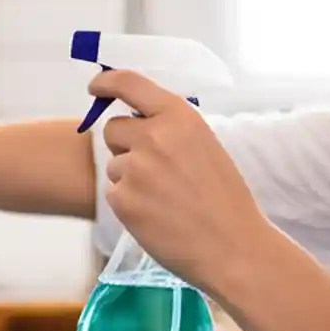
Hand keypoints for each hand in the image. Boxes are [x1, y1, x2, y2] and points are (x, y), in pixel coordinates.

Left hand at [93, 70, 272, 290]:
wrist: (233, 248)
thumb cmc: (223, 198)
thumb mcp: (204, 146)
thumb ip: (169, 130)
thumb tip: (134, 121)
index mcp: (179, 117)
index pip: (129, 83)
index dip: (106, 82)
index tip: (96, 87)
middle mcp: (153, 136)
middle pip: (112, 129)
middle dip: (124, 145)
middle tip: (155, 170)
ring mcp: (134, 168)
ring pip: (113, 164)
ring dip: (130, 178)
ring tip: (165, 198)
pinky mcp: (121, 198)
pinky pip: (113, 192)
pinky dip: (129, 204)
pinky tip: (157, 216)